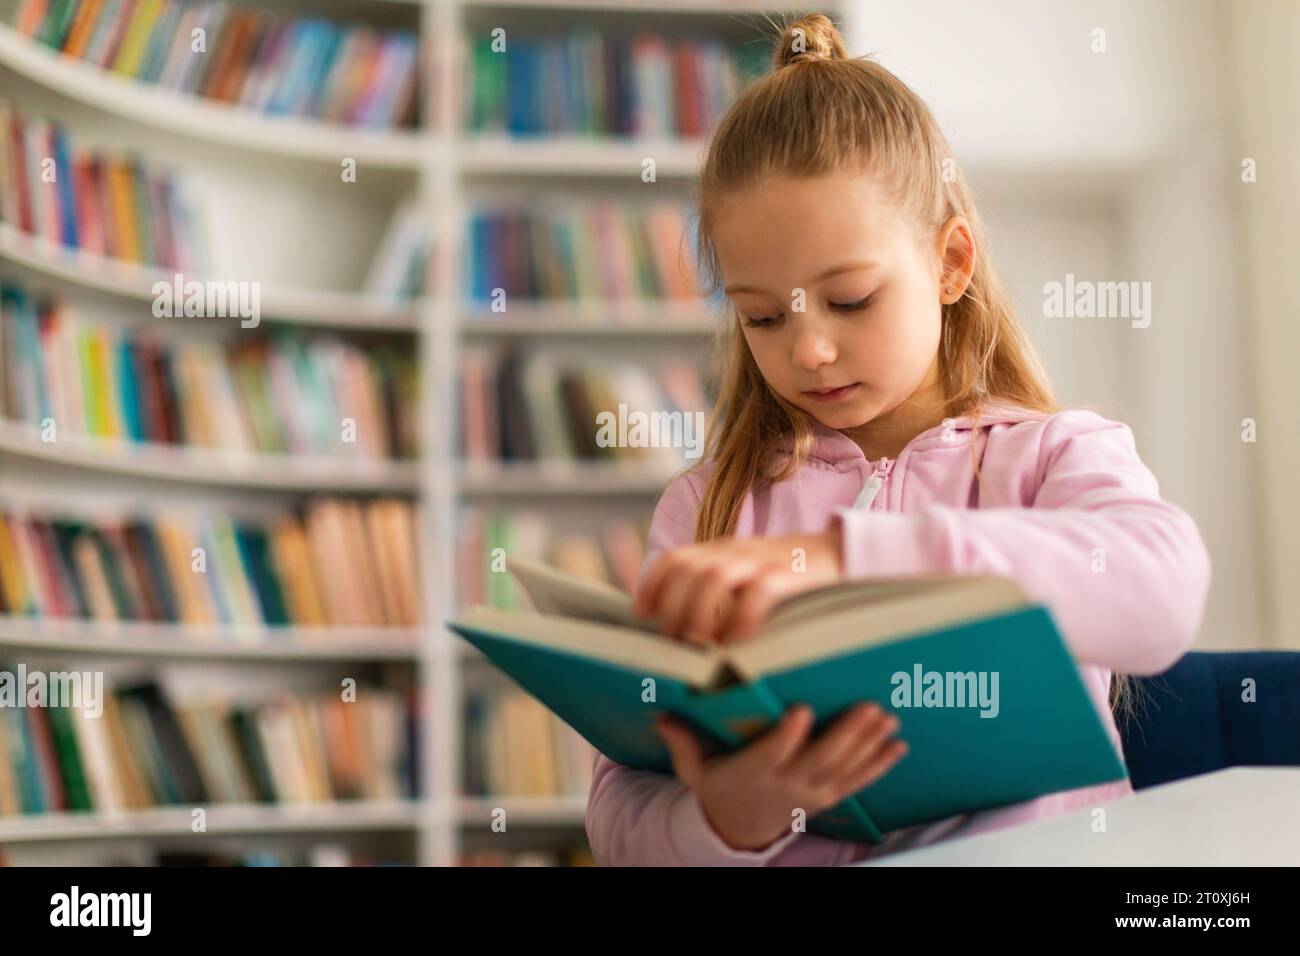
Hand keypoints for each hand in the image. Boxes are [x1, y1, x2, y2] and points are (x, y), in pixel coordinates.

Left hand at [632, 529, 844, 644]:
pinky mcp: (790, 574)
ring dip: (700, 610)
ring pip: (716, 576)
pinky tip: (738, 639)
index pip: (676, 558)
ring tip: (699, 641)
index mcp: (722, 550)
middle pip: (690, 569)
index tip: (642, 613)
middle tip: (673, 638)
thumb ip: (717, 589)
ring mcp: (763, 560)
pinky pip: (759, 590)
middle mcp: (737, 551)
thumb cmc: (789, 574)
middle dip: (673, 604)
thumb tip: (682, 624)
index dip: (653, 584)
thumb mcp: (746, 573)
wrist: (843, 552)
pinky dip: (743, 615)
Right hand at [655, 702, 905, 851]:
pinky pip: (857, 782)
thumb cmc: (717, 786)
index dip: (789, 733)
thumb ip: (682, 741)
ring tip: (888, 718)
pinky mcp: (827, 798)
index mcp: (754, 771)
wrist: (738, 828)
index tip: (802, 708)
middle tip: (869, 706)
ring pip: (844, 769)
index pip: (774, 751)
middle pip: (821, 759)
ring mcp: (811, 793)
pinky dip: (879, 765)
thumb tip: (660, 715)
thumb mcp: (693, 768)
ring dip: (868, 744)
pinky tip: (898, 746)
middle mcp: (787, 784)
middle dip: (847, 734)